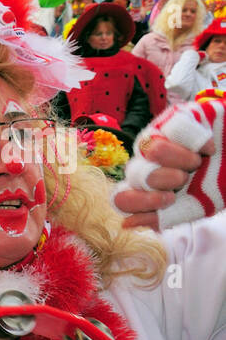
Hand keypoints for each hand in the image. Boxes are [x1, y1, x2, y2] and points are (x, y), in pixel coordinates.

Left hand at [115, 99, 219, 228]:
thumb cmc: (220, 182)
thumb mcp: (197, 204)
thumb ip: (165, 216)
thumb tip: (126, 223)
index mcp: (147, 188)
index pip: (122, 198)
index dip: (140, 201)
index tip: (169, 199)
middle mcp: (146, 162)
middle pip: (136, 173)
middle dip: (167, 179)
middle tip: (186, 178)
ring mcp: (157, 137)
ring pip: (151, 148)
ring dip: (181, 159)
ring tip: (198, 161)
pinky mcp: (174, 116)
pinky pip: (175, 127)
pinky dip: (199, 141)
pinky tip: (209, 147)